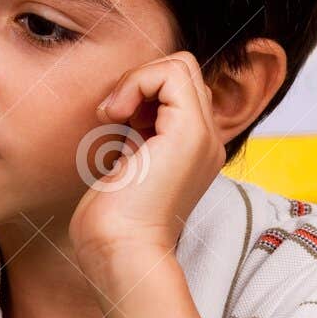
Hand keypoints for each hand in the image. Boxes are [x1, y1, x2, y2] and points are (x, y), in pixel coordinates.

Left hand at [69, 52, 225, 281]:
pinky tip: (115, 114)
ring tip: (113, 114)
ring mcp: (203, 136)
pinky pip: (171, 73)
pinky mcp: (190, 132)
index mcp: (191, 150)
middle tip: (112, 114)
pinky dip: (137, 81)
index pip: (178, 90)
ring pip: (180, 65)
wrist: (120, 252)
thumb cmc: (111, 224)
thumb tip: (118, 107)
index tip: (112, 120)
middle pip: (183, 72)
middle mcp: (205, 141)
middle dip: (140, 80)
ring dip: (137, 79)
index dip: (142, 91)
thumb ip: (132, 137)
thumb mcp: (124, 168)